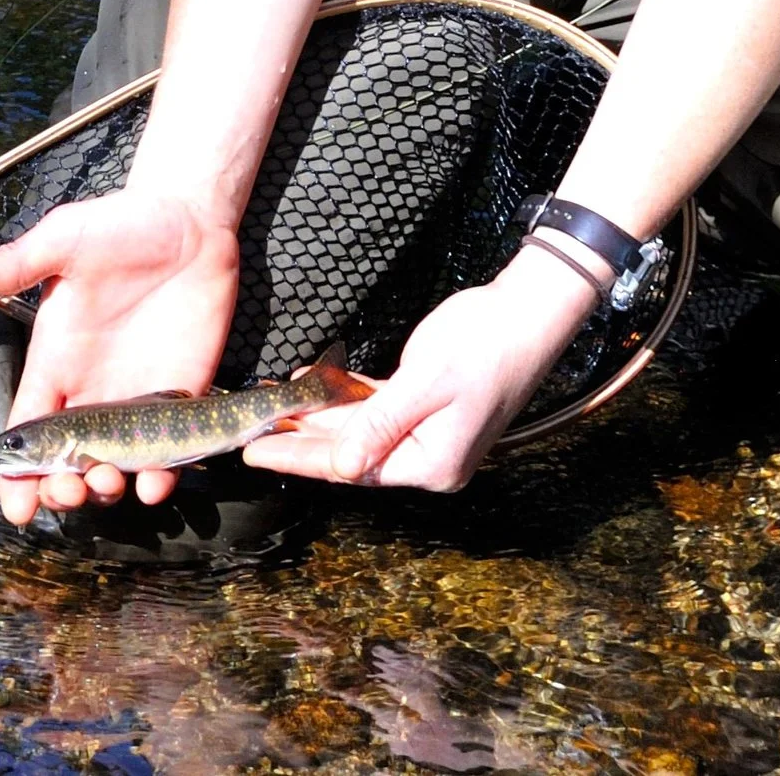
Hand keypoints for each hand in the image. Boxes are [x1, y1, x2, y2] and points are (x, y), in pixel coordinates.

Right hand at [0, 187, 238, 525]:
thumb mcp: (65, 240)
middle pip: (65, 463)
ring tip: (107, 481)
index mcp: (55, 361)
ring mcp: (135, 398)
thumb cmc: (122, 224)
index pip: (27, 430)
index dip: (16, 476)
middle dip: (60, 491)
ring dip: (105, 491)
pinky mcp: (180, 397)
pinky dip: (160, 480)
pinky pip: (168, 455)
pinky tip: (154, 483)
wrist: (189, 217)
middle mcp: (91, 390)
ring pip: (113, 469)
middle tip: (69, 489)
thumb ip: (16, 263)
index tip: (15, 510)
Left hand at [242, 244, 597, 492]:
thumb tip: (341, 467)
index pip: (351, 467)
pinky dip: (344, 400)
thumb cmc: (484, 343)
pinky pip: (377, 409)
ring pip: (360, 430)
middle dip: (300, 442)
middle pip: (351, 454)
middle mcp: (429, 458)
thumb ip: (380, 424)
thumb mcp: (427, 382)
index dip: (299, 459)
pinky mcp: (428, 406)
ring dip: (318, 419)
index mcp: (432, 464)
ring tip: (272, 407)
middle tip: (249, 432)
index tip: (255, 452)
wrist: (530, 311)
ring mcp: (429, 433)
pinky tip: (313, 387)